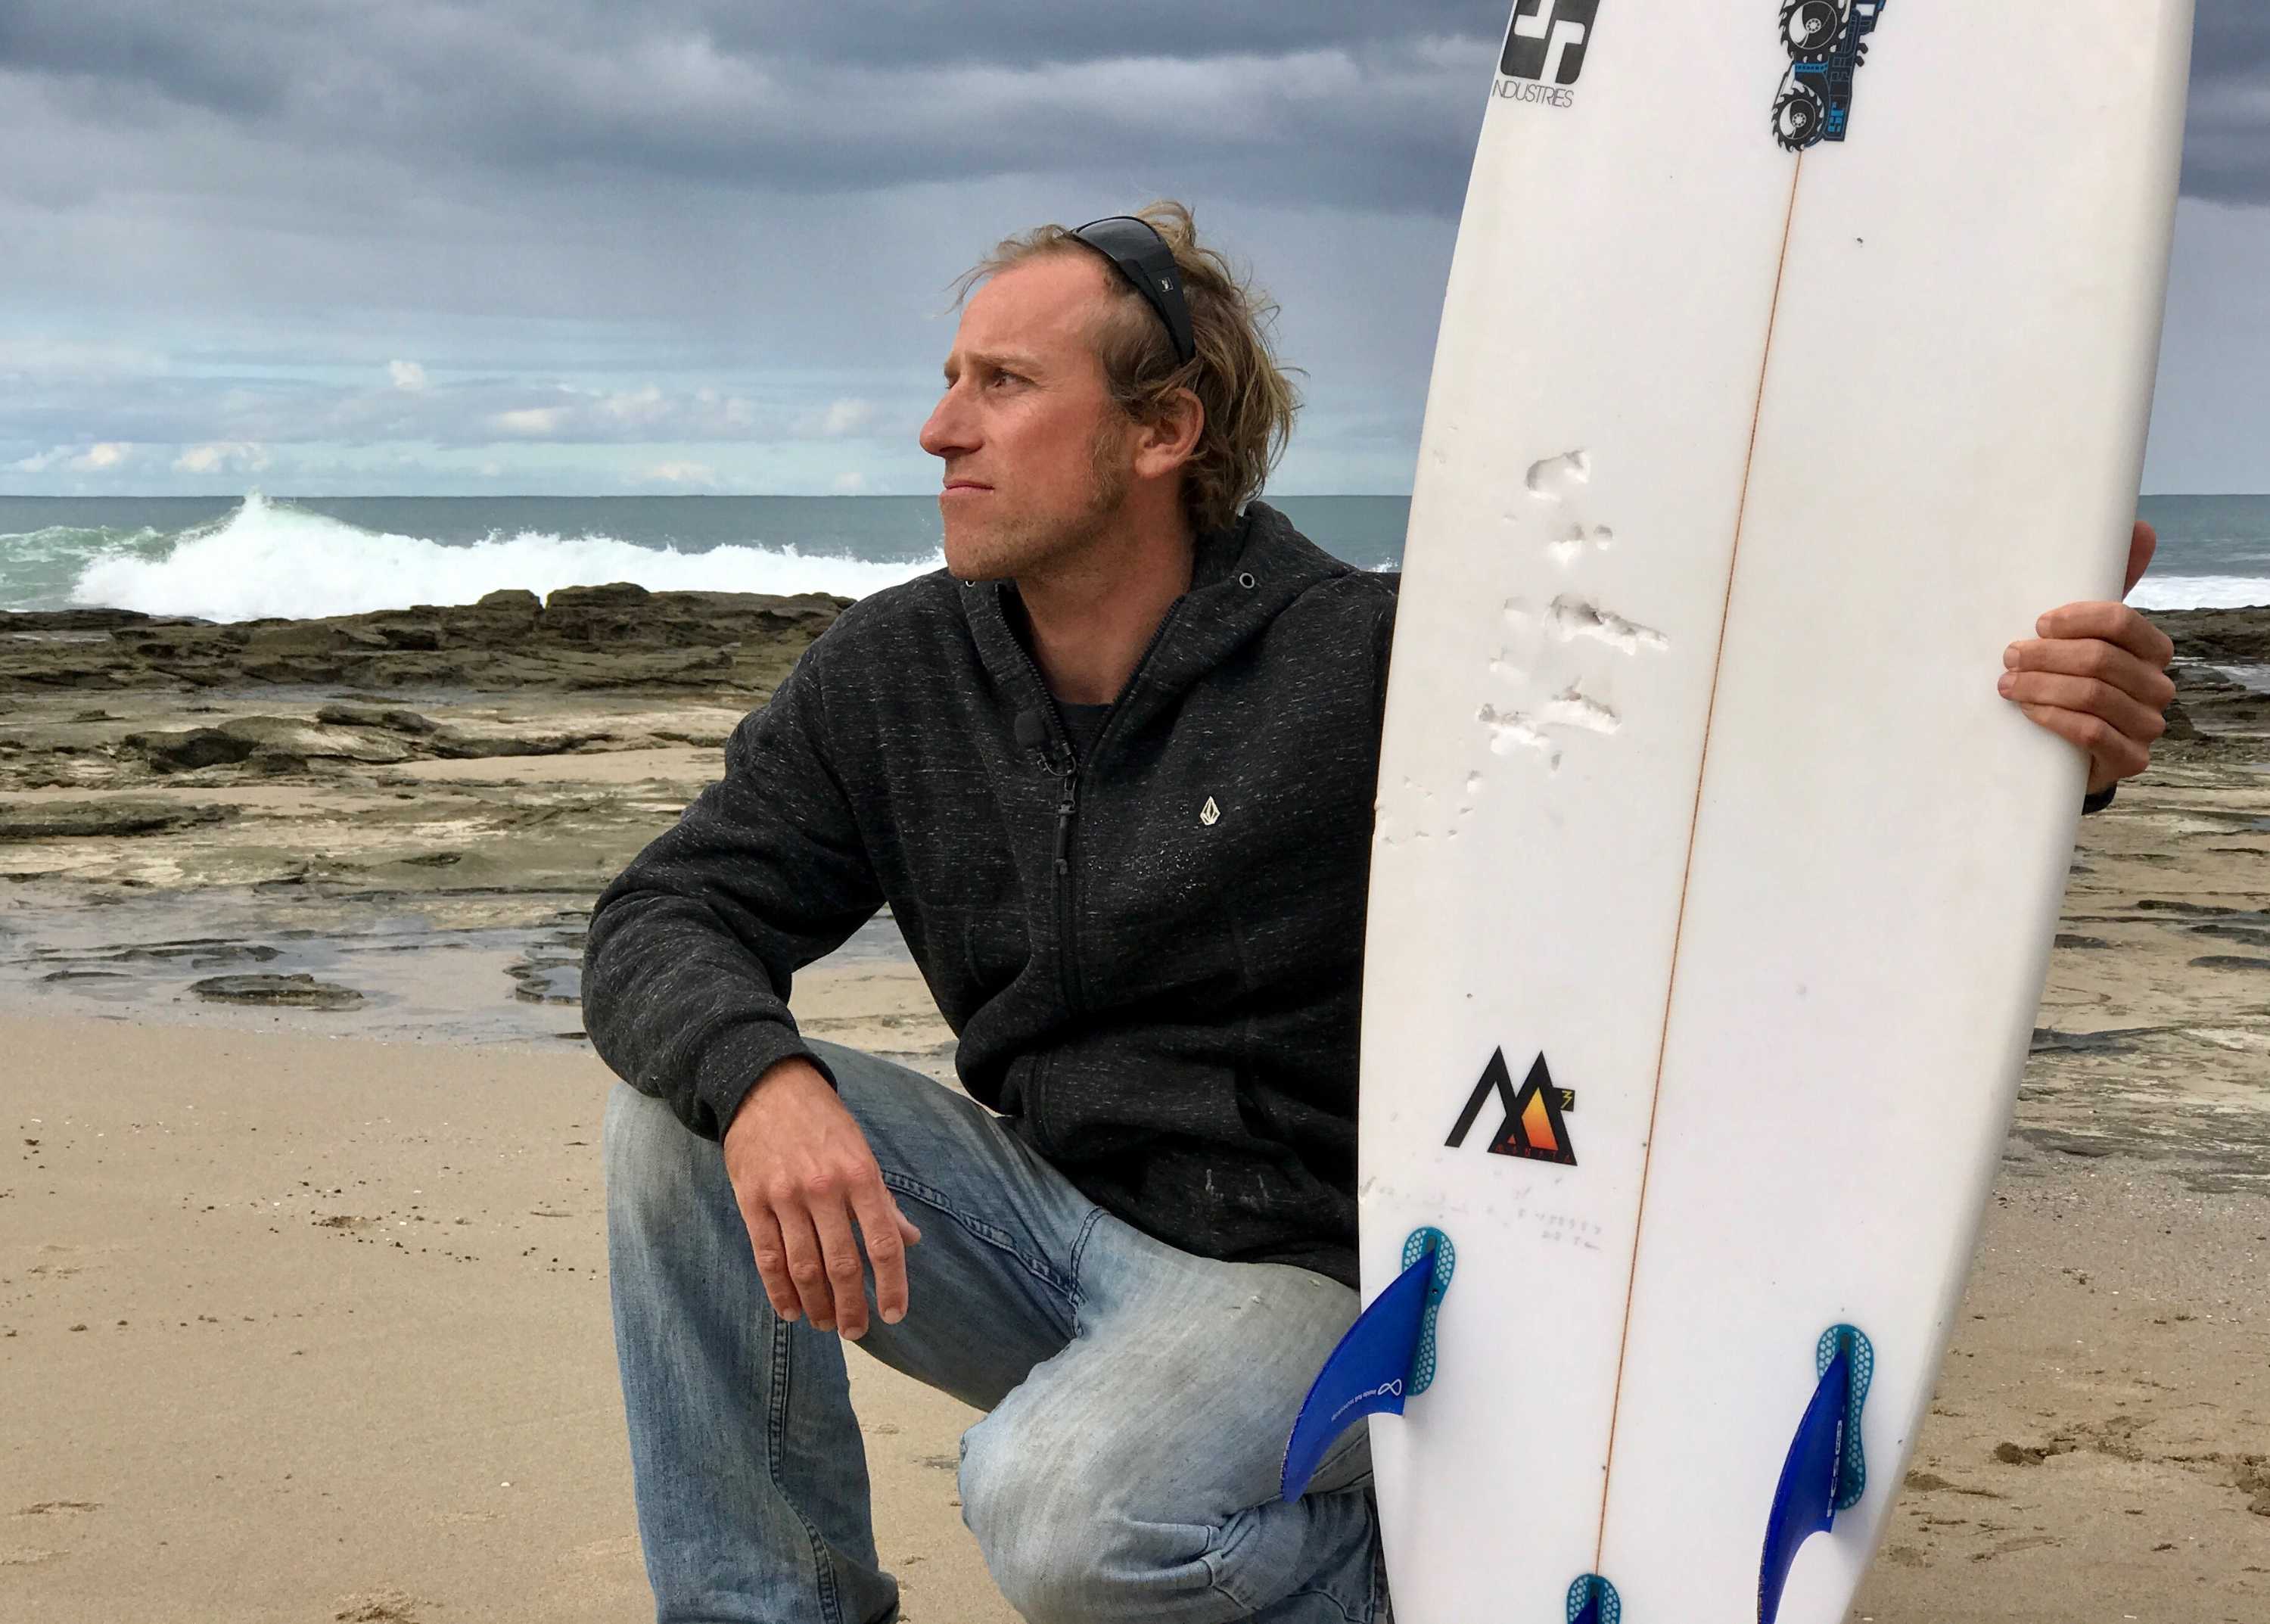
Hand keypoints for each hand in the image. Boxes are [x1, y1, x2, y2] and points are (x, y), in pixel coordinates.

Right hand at [722, 1057, 920, 1338]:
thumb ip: (883, 1200)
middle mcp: (825, 1188)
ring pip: (803, 1266)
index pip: (883, 1242)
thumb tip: (910, 1239)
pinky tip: (790, 1309)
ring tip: (825, 1324)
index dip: (892, 1284)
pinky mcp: (752, 1199)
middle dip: (851, 1307)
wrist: (766, 1086)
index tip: (894, 1314)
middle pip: (842, 1263)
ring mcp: (785, 1195)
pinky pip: (767, 1255)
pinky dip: (778, 1289)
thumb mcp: (862, 1151)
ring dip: (816, 1304)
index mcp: (860, 1175)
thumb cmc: (822, 1121)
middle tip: (856, 1332)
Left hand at [2000, 520, 2176, 795]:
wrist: (2064, 745)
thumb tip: (2140, 527)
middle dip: (2046, 656)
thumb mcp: (2081, 633)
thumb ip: (2108, 584)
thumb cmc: (2071, 677)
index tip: (2037, 623)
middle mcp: (2157, 686)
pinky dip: (2054, 718)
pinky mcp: (2129, 759)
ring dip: (2041, 687)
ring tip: (2007, 683)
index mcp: (2152, 648)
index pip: (2121, 621)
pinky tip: (2028, 711)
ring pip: (2093, 696)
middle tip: (2009, 656)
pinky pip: (2092, 733)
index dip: (2076, 619)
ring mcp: (2147, 725)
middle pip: (2100, 660)